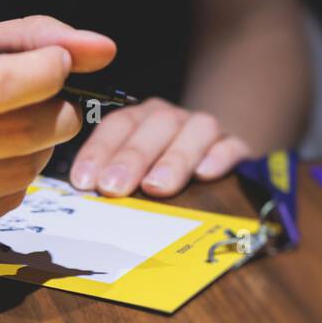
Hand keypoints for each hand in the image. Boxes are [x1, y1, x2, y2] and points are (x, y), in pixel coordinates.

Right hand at [0, 16, 115, 243]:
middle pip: (8, 134)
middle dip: (56, 112)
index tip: (61, 64)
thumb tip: (100, 49)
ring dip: (41, 149)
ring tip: (30, 129)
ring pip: (13, 176)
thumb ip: (18, 40)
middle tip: (60, 100)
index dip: (43, 74)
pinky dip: (16, 181)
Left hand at [69, 97, 251, 197]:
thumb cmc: (160, 175)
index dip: (98, 151)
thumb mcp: (135, 177)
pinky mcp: (238, 147)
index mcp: (141, 120)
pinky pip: (231, 146)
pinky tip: (206, 174)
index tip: (83, 181)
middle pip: (155, 125)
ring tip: (156, 187)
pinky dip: (219, 157)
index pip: (118, 125)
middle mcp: (172, 120)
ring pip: (195, 131)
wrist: (216, 161)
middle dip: (131, 157)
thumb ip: (114, 182)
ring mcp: (206, 132)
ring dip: (173, 159)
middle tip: (113, 187)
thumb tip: (86, 202)